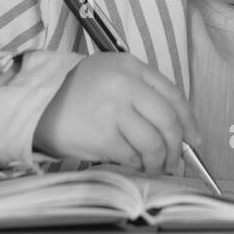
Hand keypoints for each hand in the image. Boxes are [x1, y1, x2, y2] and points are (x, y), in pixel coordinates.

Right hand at [33, 52, 200, 175]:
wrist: (39, 102)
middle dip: (177, 146)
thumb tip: (178, 128)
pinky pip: (133, 156)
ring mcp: (114, 110)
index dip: (189, 122)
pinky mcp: (102, 135)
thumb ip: (144, 93)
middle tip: (176, 159)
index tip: (194, 139)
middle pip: (168, 121)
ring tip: (156, 167)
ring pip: (154, 143)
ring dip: (160, 161)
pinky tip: (136, 165)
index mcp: (132, 66)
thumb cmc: (79, 91)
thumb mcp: (113, 75)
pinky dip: (139, 165)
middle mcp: (125, 85)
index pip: (174, 96)